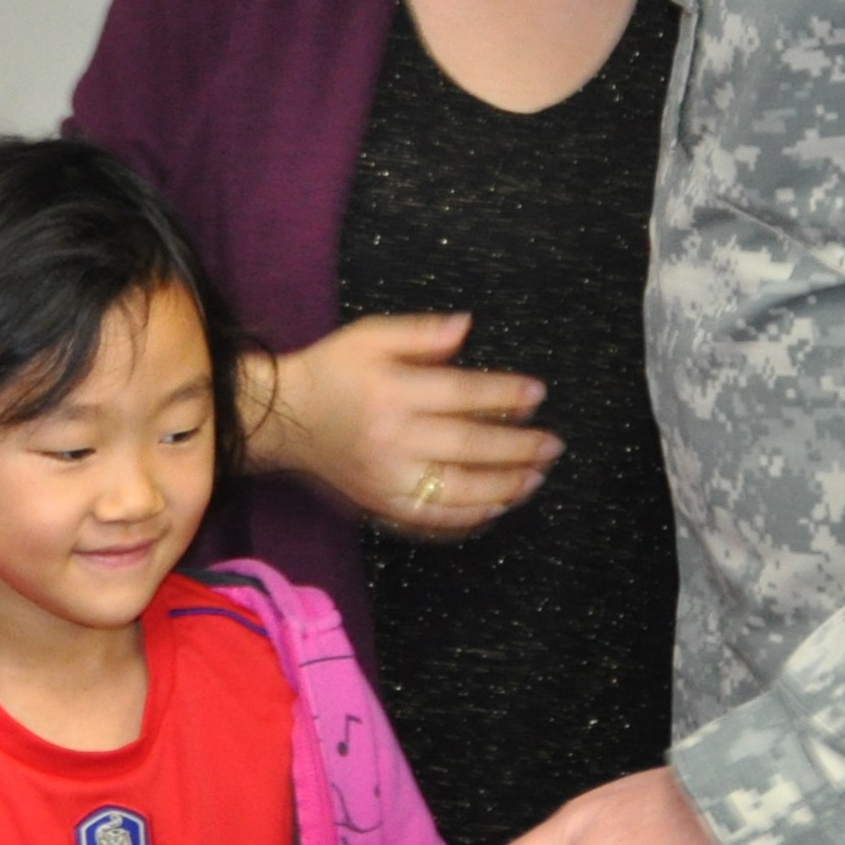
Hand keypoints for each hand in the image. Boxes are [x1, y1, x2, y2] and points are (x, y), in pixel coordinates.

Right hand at [252, 314, 559, 539]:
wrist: (290, 419)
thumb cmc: (335, 370)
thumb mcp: (370, 335)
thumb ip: (420, 332)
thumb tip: (468, 328)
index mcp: (392, 390)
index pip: (462, 393)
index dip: (505, 394)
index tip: (538, 394)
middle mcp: (393, 437)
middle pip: (468, 444)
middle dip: (518, 446)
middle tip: (553, 444)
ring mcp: (388, 477)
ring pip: (459, 488)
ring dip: (505, 485)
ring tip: (537, 476)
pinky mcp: (384, 503)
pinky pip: (435, 516)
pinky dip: (471, 515)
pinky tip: (498, 505)